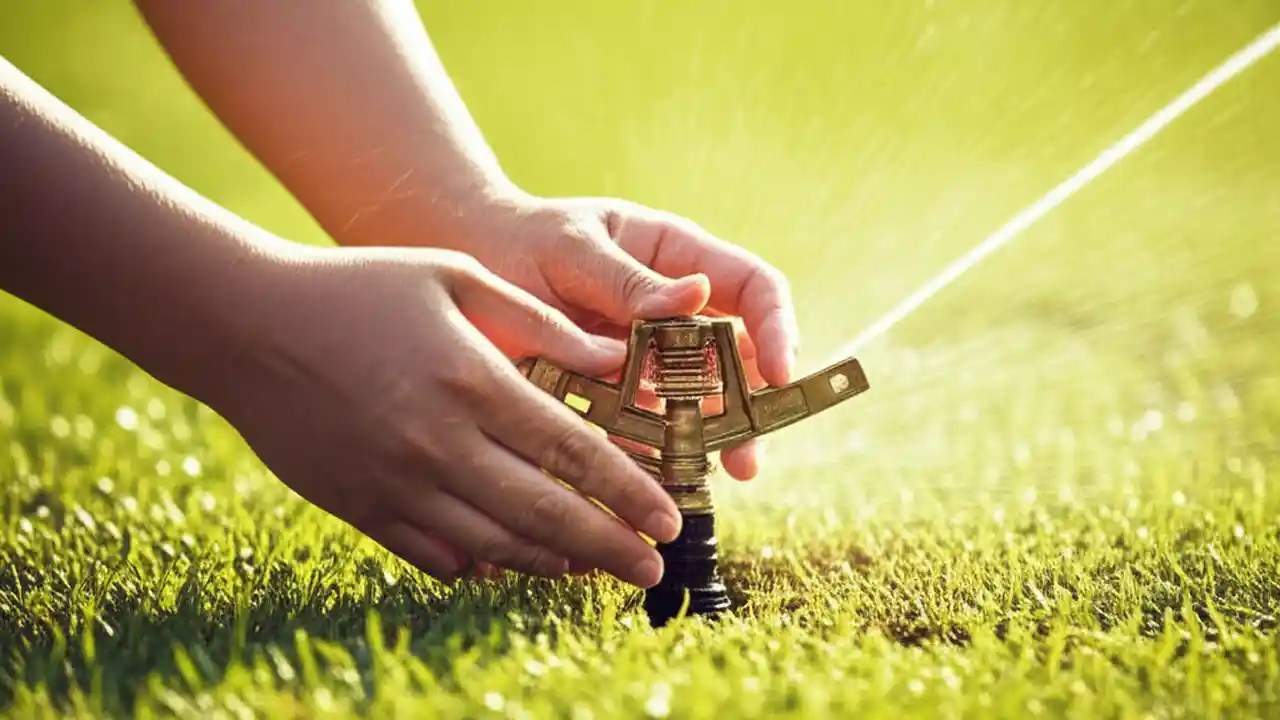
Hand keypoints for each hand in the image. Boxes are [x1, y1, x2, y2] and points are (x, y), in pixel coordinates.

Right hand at [209, 245, 681, 585]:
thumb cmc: (360, 288)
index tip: (668, 517)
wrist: (246, 325)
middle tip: (651, 569)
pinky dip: (483, 565)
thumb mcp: (455, 276)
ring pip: (496, 544)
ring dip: (554, 563)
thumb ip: (537, 320)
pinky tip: (513, 564)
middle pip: (545, 513)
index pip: (572, 451)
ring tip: (594, 569)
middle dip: (609, 548)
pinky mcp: (362, 506)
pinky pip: (436, 554)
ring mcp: (398, 483)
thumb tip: (612, 355)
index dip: (628, 492)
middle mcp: (439, 443)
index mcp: (472, 381)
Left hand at [447, 195, 799, 480]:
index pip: (752, 286)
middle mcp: (675, 309)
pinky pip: (649, 428)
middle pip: (738, 356)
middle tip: (746, 456)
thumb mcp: (571, 249)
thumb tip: (694, 296)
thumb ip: (626, 279)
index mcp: (677, 257)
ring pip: (701, 400)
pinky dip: (656, 455)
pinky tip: (656, 482)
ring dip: (710, 439)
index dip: (776, 327)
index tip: (779, 372)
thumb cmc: (521, 242)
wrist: (467, 270)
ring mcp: (649, 355)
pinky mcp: (618, 394)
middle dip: (751, 406)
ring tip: (710, 476)